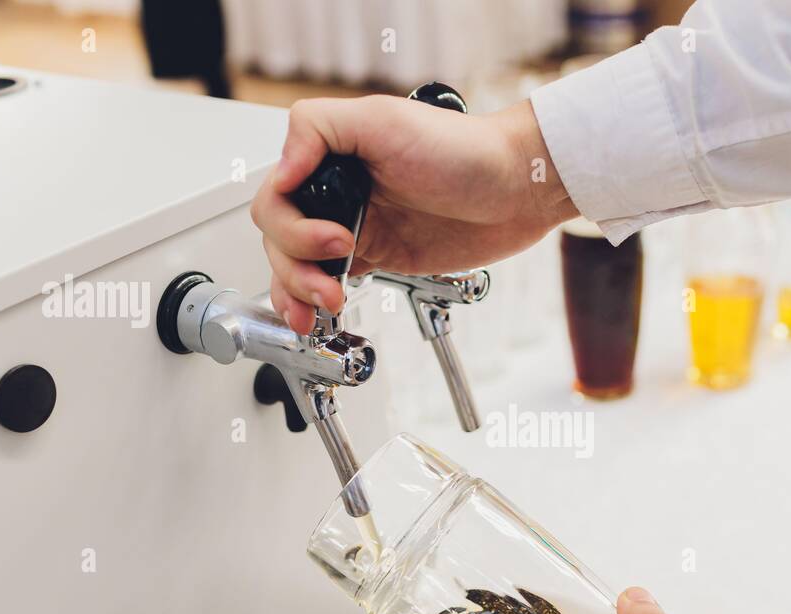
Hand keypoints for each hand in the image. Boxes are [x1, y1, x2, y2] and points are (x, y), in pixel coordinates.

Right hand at [252, 94, 575, 332]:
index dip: (293, 224)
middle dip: (297, 262)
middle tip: (338, 266)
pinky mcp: (376, 257)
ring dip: (297, 290)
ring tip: (326, 303)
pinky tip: (314, 315)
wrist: (516, 189)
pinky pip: (325, 281)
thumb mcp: (384, 121)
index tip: (334, 236)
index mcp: (328, 157)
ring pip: (293, 265)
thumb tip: (281, 169)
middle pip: (277, 236)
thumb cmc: (463, 149)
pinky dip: (311, 302)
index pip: (275, 196)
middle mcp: (336, 192)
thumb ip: (319, 130)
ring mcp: (353, 227)